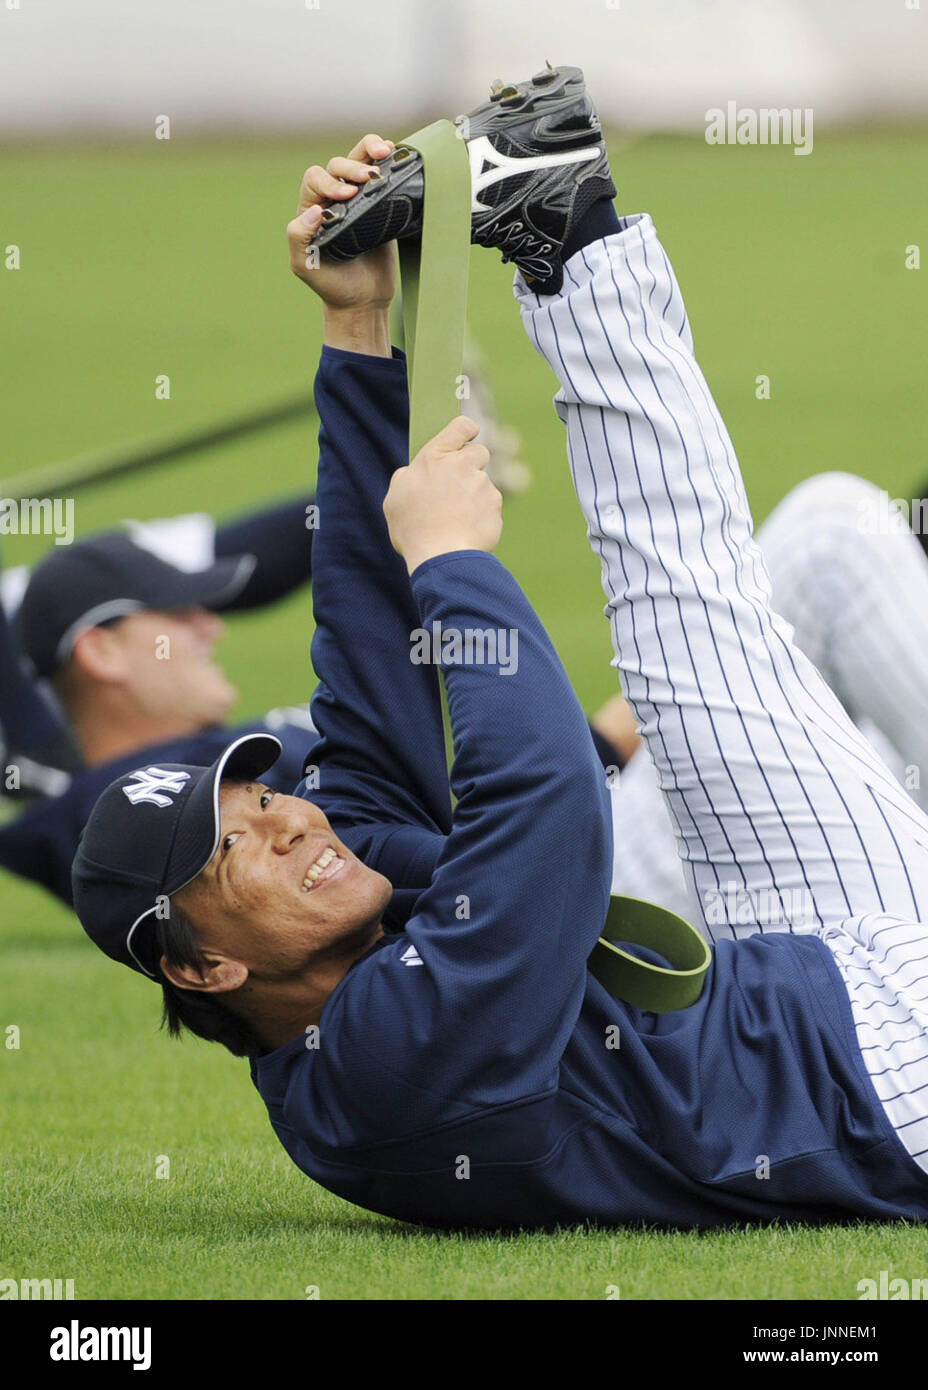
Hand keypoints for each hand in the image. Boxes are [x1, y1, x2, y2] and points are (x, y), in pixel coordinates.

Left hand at [287, 133, 398, 310]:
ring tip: (385, 152)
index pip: (316, 178)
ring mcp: (359, 199)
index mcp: (311, 207)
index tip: (347, 196)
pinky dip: (389, 160)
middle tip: (368, 179)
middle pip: (338, 164)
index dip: (330, 182)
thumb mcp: (305, 265)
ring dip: (370, 150)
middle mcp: (333, 198)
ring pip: (360, 159)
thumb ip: (299, 237)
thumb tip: (315, 210)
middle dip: (352, 166)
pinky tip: (396, 156)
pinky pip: (383, 173)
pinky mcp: (381, 205)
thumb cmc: (330, 284)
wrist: (361, 301)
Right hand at [384, 416, 502, 574]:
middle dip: (472, 465)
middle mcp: (462, 466)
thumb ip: (410, 476)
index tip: (468, 435)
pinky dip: (481, 516)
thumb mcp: (396, 497)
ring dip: (474, 496)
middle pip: (479, 452)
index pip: (460, 426)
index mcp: (434, 458)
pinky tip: (466, 530)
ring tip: (455, 520)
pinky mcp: (495, 505)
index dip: (466, 430)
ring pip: (483, 484)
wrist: (441, 557)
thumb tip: (418, 472)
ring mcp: (482, 485)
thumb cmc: (413, 528)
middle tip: (458, 487)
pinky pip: (490, 506)